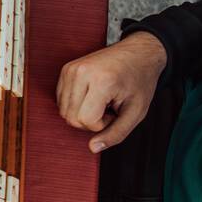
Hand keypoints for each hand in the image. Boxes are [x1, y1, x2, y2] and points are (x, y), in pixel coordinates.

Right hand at [57, 32, 167, 153]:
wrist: (138, 53)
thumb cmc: (139, 82)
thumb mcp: (136, 112)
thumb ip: (116, 133)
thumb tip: (93, 148)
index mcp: (101, 81)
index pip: (85, 120)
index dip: (102, 125)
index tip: (116, 112)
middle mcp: (81, 72)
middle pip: (71, 118)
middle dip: (90, 121)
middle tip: (109, 108)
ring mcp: (70, 69)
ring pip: (63, 111)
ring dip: (82, 113)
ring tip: (101, 101)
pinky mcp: (65, 69)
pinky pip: (61, 101)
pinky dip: (75, 105)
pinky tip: (92, 96)